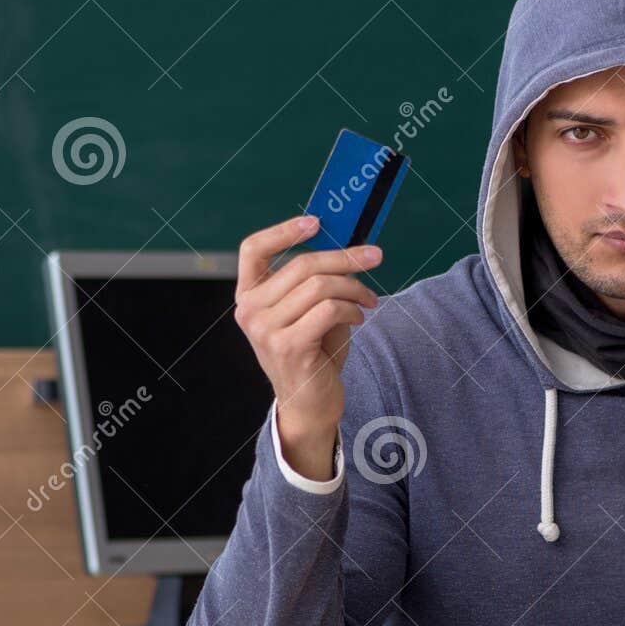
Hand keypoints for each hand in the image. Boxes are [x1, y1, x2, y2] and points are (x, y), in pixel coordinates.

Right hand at [234, 216, 381, 476]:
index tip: (317, 221)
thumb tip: (351, 246)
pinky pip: (329, 309)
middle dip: (346, 258)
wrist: (310, 404)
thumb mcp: (309, 311)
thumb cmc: (313, 353)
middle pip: (302, 264)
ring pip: (320, 286)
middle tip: (375, 256)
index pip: (253, 249)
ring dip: (354, 288)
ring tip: (368, 300)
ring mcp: (265, 330)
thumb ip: (317, 282)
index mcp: (249, 295)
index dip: (284, 230)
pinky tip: (358, 318)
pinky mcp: (288, 346)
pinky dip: (352, 309)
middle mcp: (250, 310)